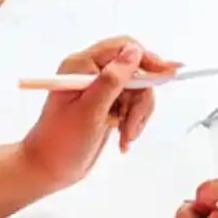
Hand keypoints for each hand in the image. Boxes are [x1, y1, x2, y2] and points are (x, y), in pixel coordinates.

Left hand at [21, 36, 180, 188]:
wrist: (49, 168)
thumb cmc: (61, 141)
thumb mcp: (90, 110)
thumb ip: (113, 79)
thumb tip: (135, 52)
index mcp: (82, 65)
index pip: (123, 48)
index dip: (147, 59)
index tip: (168, 74)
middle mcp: (92, 73)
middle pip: (136, 73)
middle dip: (140, 100)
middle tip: (132, 125)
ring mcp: (101, 90)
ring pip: (138, 92)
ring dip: (137, 117)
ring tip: (126, 136)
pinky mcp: (108, 106)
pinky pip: (133, 107)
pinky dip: (133, 123)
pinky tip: (123, 140)